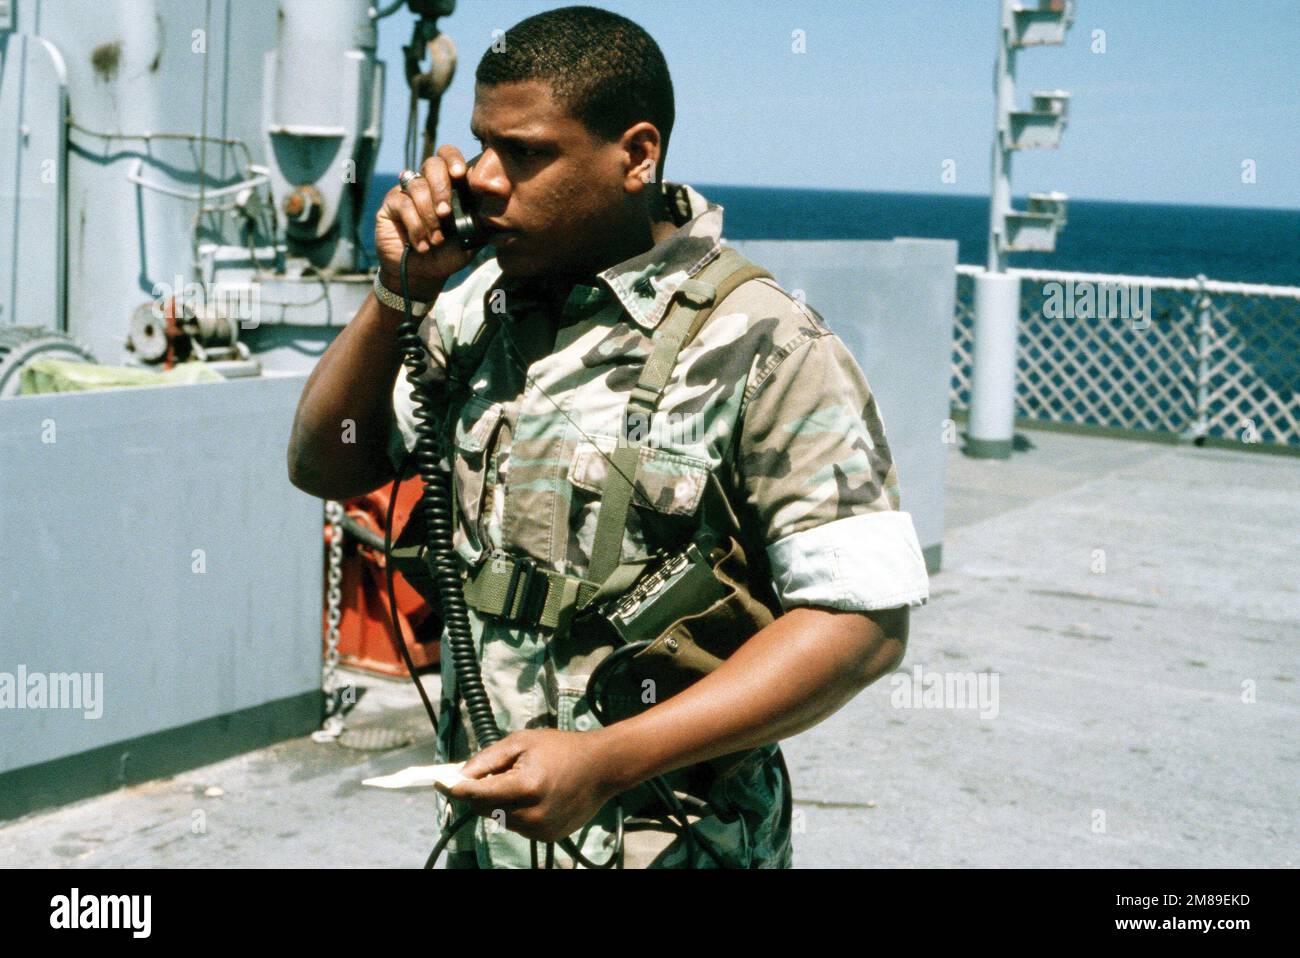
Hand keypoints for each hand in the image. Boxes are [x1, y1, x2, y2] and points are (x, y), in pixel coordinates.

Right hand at [375, 144, 474, 300]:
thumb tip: (493, 202)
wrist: (423, 275)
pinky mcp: (391, 204)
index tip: (460, 174)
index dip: (453, 159)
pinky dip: (415, 226)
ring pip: (418, 187)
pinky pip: (403, 203)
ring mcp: (407, 192)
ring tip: (436, 239)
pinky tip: (421, 244)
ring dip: (429, 215)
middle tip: (445, 213)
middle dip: (441, 187)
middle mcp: (427, 184)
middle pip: (432, 164)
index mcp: (449, 186)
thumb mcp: (470, 239)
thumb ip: (480, 220)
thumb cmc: (448, 254)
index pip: (449, 157)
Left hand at [442, 729, 619, 842]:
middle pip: (486, 809)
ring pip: (500, 819)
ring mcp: (540, 829)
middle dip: (481, 792)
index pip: (479, 794)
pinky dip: (516, 812)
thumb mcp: (523, 741)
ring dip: (499, 803)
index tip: (438, 782)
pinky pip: (517, 826)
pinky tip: (535, 796)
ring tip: (522, 781)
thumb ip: (489, 758)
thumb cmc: (561, 748)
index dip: (456, 788)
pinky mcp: (547, 837)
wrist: (602, 767)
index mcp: (526, 786)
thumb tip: (460, 774)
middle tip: (491, 774)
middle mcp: (532, 814)